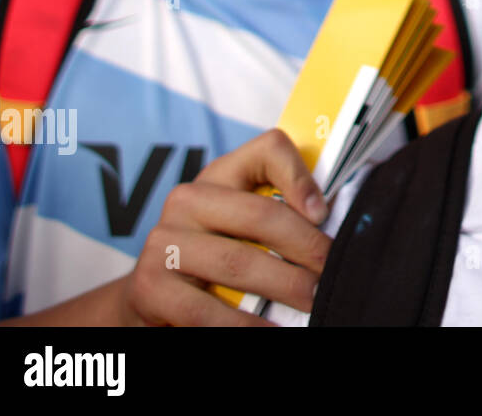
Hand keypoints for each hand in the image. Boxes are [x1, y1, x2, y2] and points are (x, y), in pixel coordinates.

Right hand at [119, 129, 330, 326]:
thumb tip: (330, 223)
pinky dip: (243, 326)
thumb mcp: (245, 222)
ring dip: (283, 286)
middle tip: (331, 270)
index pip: (268, 150)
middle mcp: (189, 199)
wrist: (155, 292)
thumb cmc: (217, 251)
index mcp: (222, 175)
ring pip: (237, 262)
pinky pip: (205, 310)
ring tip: (313, 301)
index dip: (300, 176)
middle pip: (260, 214)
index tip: (324, 212)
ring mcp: (165, 241)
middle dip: (305, 246)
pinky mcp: (150, 284)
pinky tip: (270, 331)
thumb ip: (282, 211)